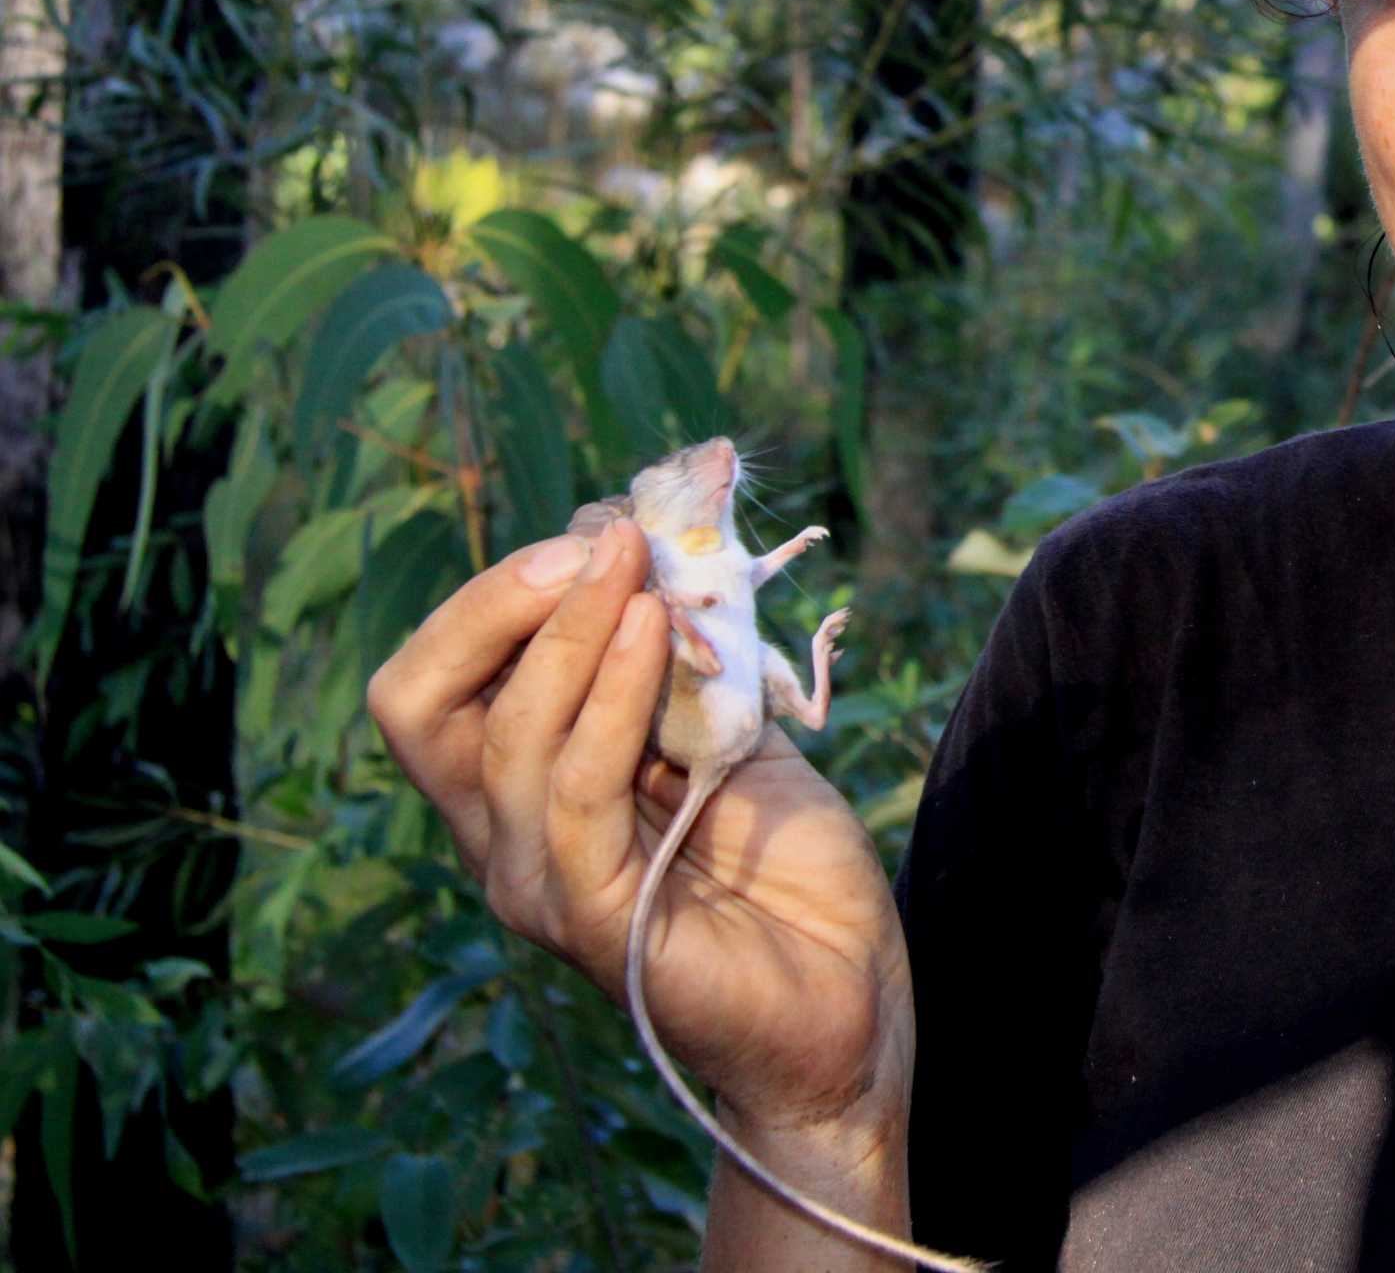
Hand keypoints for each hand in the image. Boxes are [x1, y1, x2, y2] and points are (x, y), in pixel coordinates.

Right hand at [365, 521, 913, 1135]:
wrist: (849, 988)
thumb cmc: (786, 865)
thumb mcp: (728, 726)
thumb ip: (683, 650)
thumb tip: (643, 538)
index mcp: (519, 787)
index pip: (435, 680)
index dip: (496, 595)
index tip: (598, 534)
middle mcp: (503, 837)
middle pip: (418, 703)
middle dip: (499, 603)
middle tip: (597, 547)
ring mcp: (539, 883)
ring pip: (505, 737)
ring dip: (575, 635)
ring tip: (641, 573)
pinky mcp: (595, 919)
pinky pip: (575, 794)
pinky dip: (611, 703)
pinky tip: (660, 639)